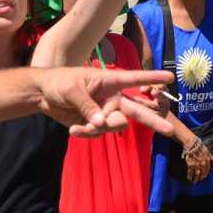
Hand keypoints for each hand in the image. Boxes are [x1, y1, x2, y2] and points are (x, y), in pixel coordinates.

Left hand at [38, 67, 176, 137]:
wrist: (42, 95)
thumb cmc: (58, 82)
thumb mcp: (71, 90)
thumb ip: (88, 106)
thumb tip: (102, 123)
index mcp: (109, 81)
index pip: (134, 79)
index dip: (151, 78)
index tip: (170, 78)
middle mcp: (112, 97)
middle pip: (136, 111)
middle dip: (153, 121)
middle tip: (170, 131)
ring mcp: (105, 112)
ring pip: (113, 126)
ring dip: (98, 129)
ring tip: (79, 126)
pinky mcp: (95, 124)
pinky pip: (98, 134)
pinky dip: (86, 134)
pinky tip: (73, 130)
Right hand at [184, 141, 212, 182]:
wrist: (192, 143)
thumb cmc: (199, 146)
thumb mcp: (207, 150)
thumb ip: (210, 156)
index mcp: (207, 160)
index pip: (207, 169)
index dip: (206, 174)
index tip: (204, 177)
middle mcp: (202, 163)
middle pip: (202, 173)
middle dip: (201, 177)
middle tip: (199, 180)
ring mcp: (196, 164)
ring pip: (196, 173)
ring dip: (195, 179)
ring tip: (194, 182)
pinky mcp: (190, 164)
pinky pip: (190, 172)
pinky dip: (189, 176)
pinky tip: (189, 179)